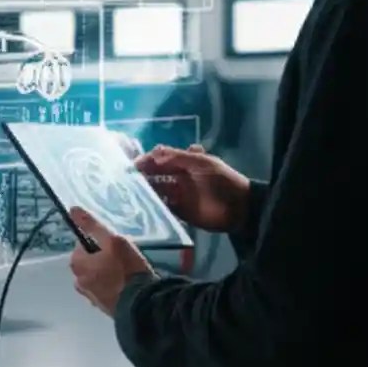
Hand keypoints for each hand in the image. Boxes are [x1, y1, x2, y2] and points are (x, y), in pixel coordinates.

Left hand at [69, 207, 151, 316]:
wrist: (142, 305)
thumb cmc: (126, 269)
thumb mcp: (112, 240)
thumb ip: (92, 225)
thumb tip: (73, 210)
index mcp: (76, 264)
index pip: (84, 243)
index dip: (101, 241)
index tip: (115, 245)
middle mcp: (78, 281)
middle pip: (90, 261)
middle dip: (103, 258)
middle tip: (124, 258)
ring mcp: (90, 296)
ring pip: (98, 275)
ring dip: (109, 272)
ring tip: (128, 272)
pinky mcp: (103, 307)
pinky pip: (106, 289)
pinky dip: (113, 285)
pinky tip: (127, 285)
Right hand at [135, 144, 250, 232]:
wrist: (240, 209)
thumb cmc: (221, 181)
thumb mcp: (201, 164)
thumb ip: (177, 158)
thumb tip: (152, 154)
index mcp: (184, 162)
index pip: (160, 158)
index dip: (146, 160)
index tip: (132, 166)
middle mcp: (178, 177)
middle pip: (155, 174)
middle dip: (142, 175)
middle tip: (127, 181)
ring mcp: (179, 194)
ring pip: (156, 190)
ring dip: (145, 191)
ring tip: (131, 195)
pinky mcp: (180, 211)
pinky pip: (162, 207)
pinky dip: (153, 207)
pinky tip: (143, 208)